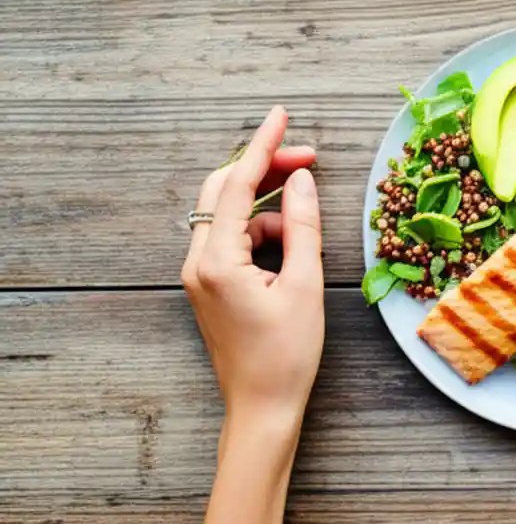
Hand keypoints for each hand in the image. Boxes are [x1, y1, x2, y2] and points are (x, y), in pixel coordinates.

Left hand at [181, 106, 323, 432]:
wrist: (262, 408)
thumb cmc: (286, 355)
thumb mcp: (305, 285)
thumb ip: (303, 227)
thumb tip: (302, 180)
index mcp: (216, 262)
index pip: (237, 186)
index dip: (262, 147)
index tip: (281, 116)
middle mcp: (197, 263)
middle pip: (225, 193)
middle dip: (265, 170)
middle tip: (308, 160)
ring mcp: (200, 275)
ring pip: (232, 217)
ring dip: (270, 208)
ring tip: (309, 229)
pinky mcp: (211, 286)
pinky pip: (234, 241)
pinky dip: (264, 234)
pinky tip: (293, 250)